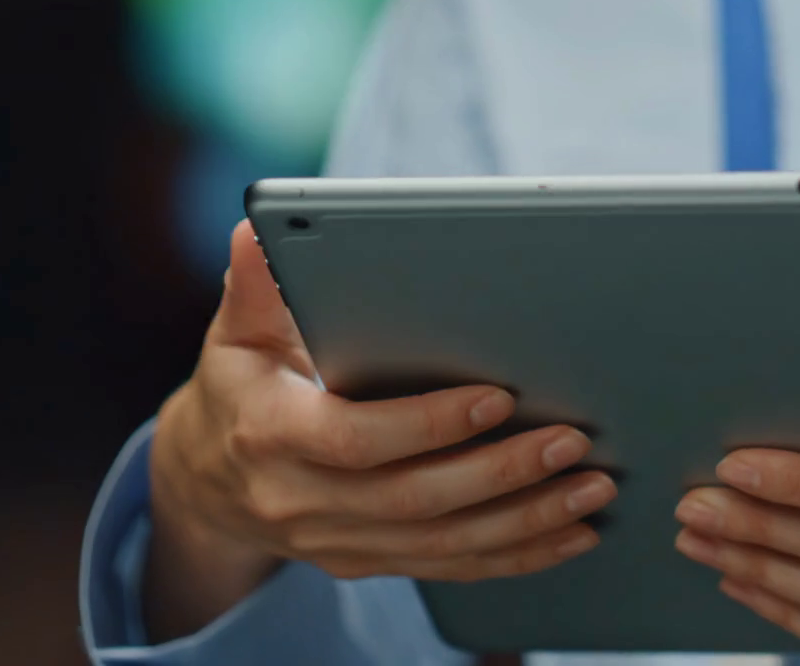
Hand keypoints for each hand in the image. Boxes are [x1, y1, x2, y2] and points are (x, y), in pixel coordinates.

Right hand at [143, 221, 615, 641]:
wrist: (207, 477)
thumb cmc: (242, 384)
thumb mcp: (237, 330)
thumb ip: (258, 285)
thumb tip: (258, 230)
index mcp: (270, 434)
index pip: (356, 439)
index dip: (429, 423)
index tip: (500, 396)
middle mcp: (301, 501)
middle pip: (414, 499)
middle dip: (501, 472)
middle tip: (573, 440)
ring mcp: (336, 542)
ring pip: (442, 544)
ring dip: (526, 519)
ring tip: (592, 488)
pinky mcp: (369, 563)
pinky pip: (450, 568)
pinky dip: (517, 555)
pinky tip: (573, 535)